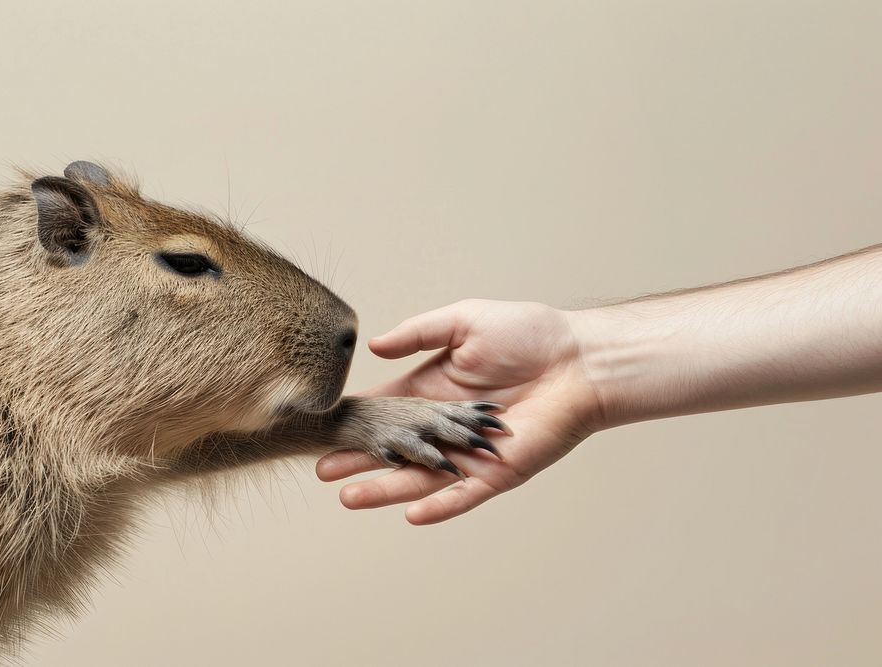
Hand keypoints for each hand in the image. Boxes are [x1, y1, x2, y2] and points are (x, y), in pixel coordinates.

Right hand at [316, 299, 603, 523]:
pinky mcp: (498, 472)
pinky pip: (465, 494)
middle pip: (396, 448)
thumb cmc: (529, 333)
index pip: (389, 410)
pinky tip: (411, 514)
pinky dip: (441, 506)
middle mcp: (448, 426)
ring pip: (422, 476)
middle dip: (361, 460)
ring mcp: (471, 453)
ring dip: (387, 488)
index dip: (359, 421)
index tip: (327, 429)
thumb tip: (375, 348)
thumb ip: (419, 333)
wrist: (579, 359)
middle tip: (324, 470)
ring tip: (350, 498)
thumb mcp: (463, 322)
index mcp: (436, 390)